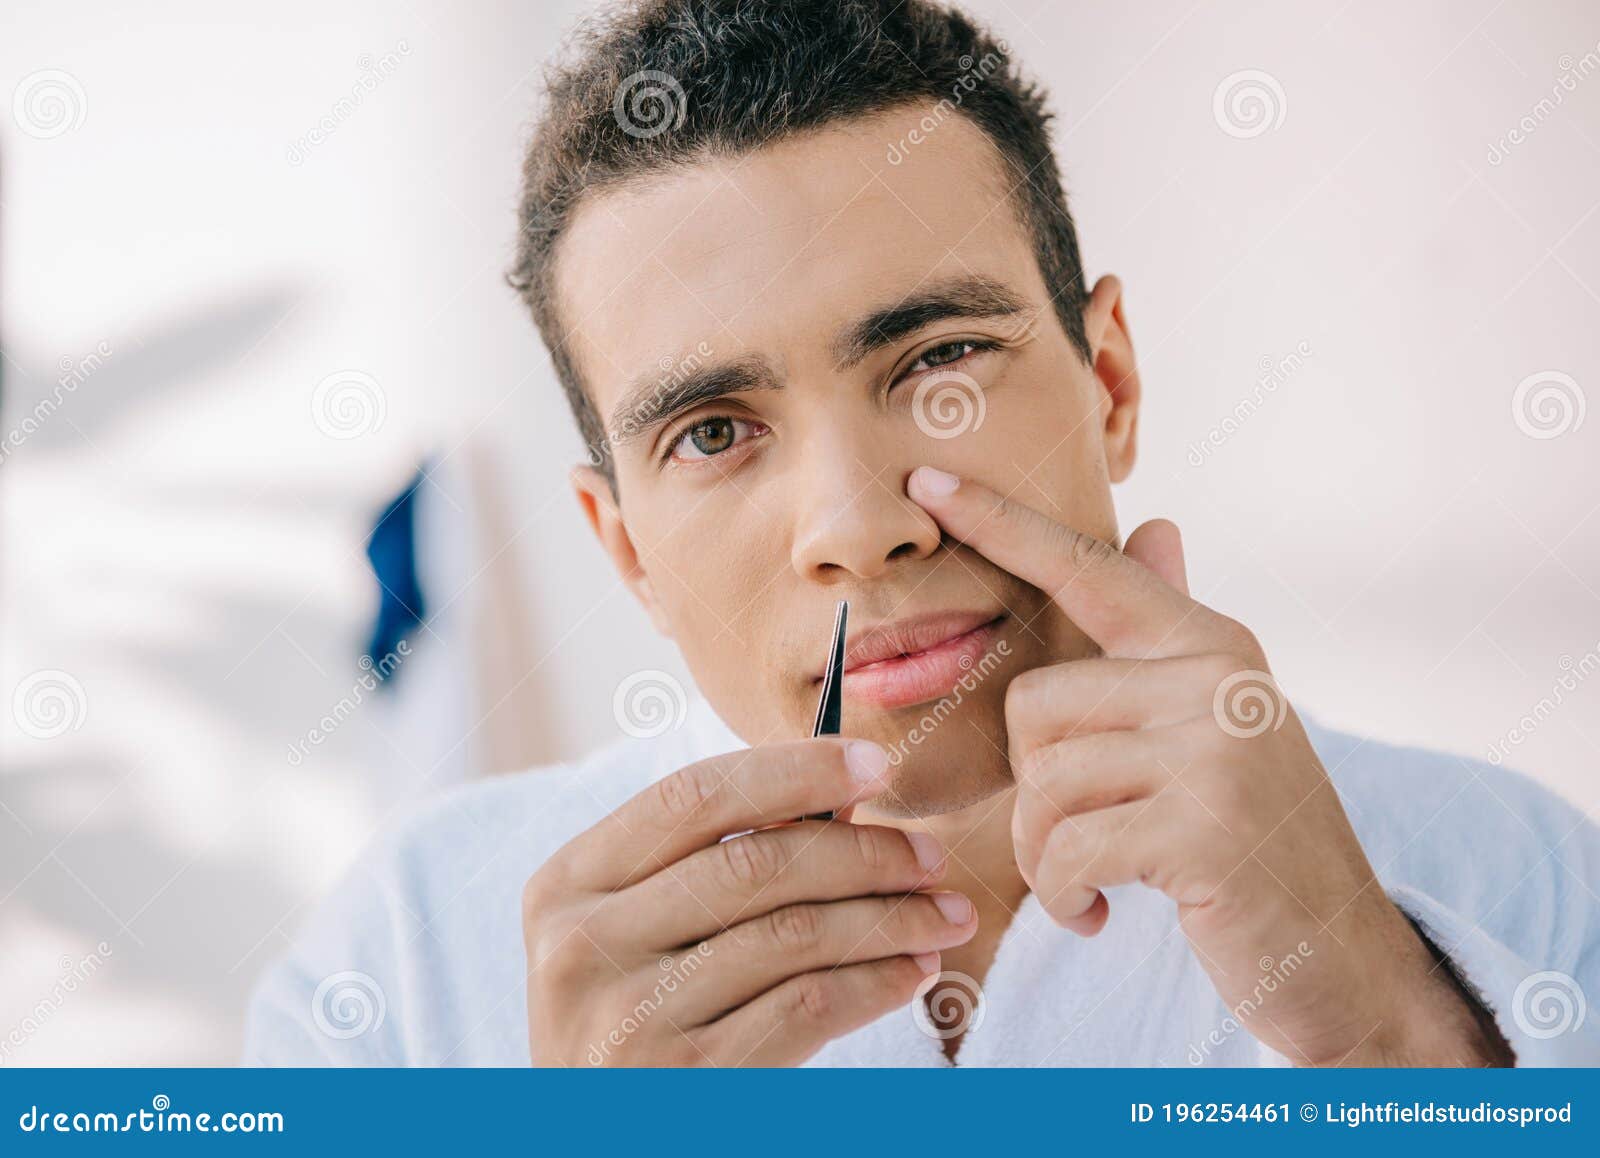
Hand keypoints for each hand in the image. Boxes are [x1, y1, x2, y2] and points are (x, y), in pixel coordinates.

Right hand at [521, 738, 977, 1065]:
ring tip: (943, 916)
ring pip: (792, 933)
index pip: (694, 795)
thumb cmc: (635, 1019)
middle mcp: (585, 944)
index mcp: (569, 883)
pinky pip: (806, 1006)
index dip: (794, 770)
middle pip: (754, 861)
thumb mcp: (639, 932)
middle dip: (862, 851)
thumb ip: (714, 863)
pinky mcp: (684, 1078)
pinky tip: (912, 971)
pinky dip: (875, 981)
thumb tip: (845, 800)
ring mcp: (630, 1015)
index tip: (878, 764)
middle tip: (931, 856)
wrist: (599, 1139)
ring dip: (888, 917)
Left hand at [907, 466, 1508, 1066]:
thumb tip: (1159, 527)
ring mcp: (1216, 751)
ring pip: (1043, 782)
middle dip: (1033, 787)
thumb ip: (1170, 637)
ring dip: (1044, 853)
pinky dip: (1062, 896)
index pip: (1088, 569)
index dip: (1000, 523)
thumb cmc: (1252, 841)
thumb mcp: (1218, 727)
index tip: (924, 481)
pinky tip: (1096, 915)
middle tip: (1080, 839)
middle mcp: (1216, 681)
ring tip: (1092, 881)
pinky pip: (1066, 851)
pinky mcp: (1203, 829)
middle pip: (1034, 703)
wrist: (1340, 954)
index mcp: (1210, 646)